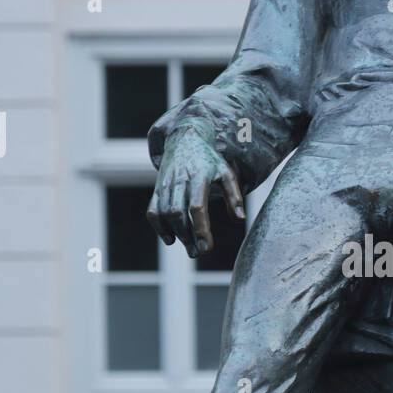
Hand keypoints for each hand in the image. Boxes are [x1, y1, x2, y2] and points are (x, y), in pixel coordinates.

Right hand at [147, 127, 244, 257]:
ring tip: (189, 249)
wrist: (184, 139)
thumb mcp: (226, 173)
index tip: (206, 248)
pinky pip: (152, 210)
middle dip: (186, 236)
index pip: (197, 206)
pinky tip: (170, 239)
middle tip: (197, 253)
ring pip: (164, 213)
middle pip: (178, 213)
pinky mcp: (157, 189)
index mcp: (199, 176)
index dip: (200, 229)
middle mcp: (179, 180)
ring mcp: (166, 185)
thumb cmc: (209, 160)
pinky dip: (158, 227)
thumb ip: (235, 196)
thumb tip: (240, 220)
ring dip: (175, 234)